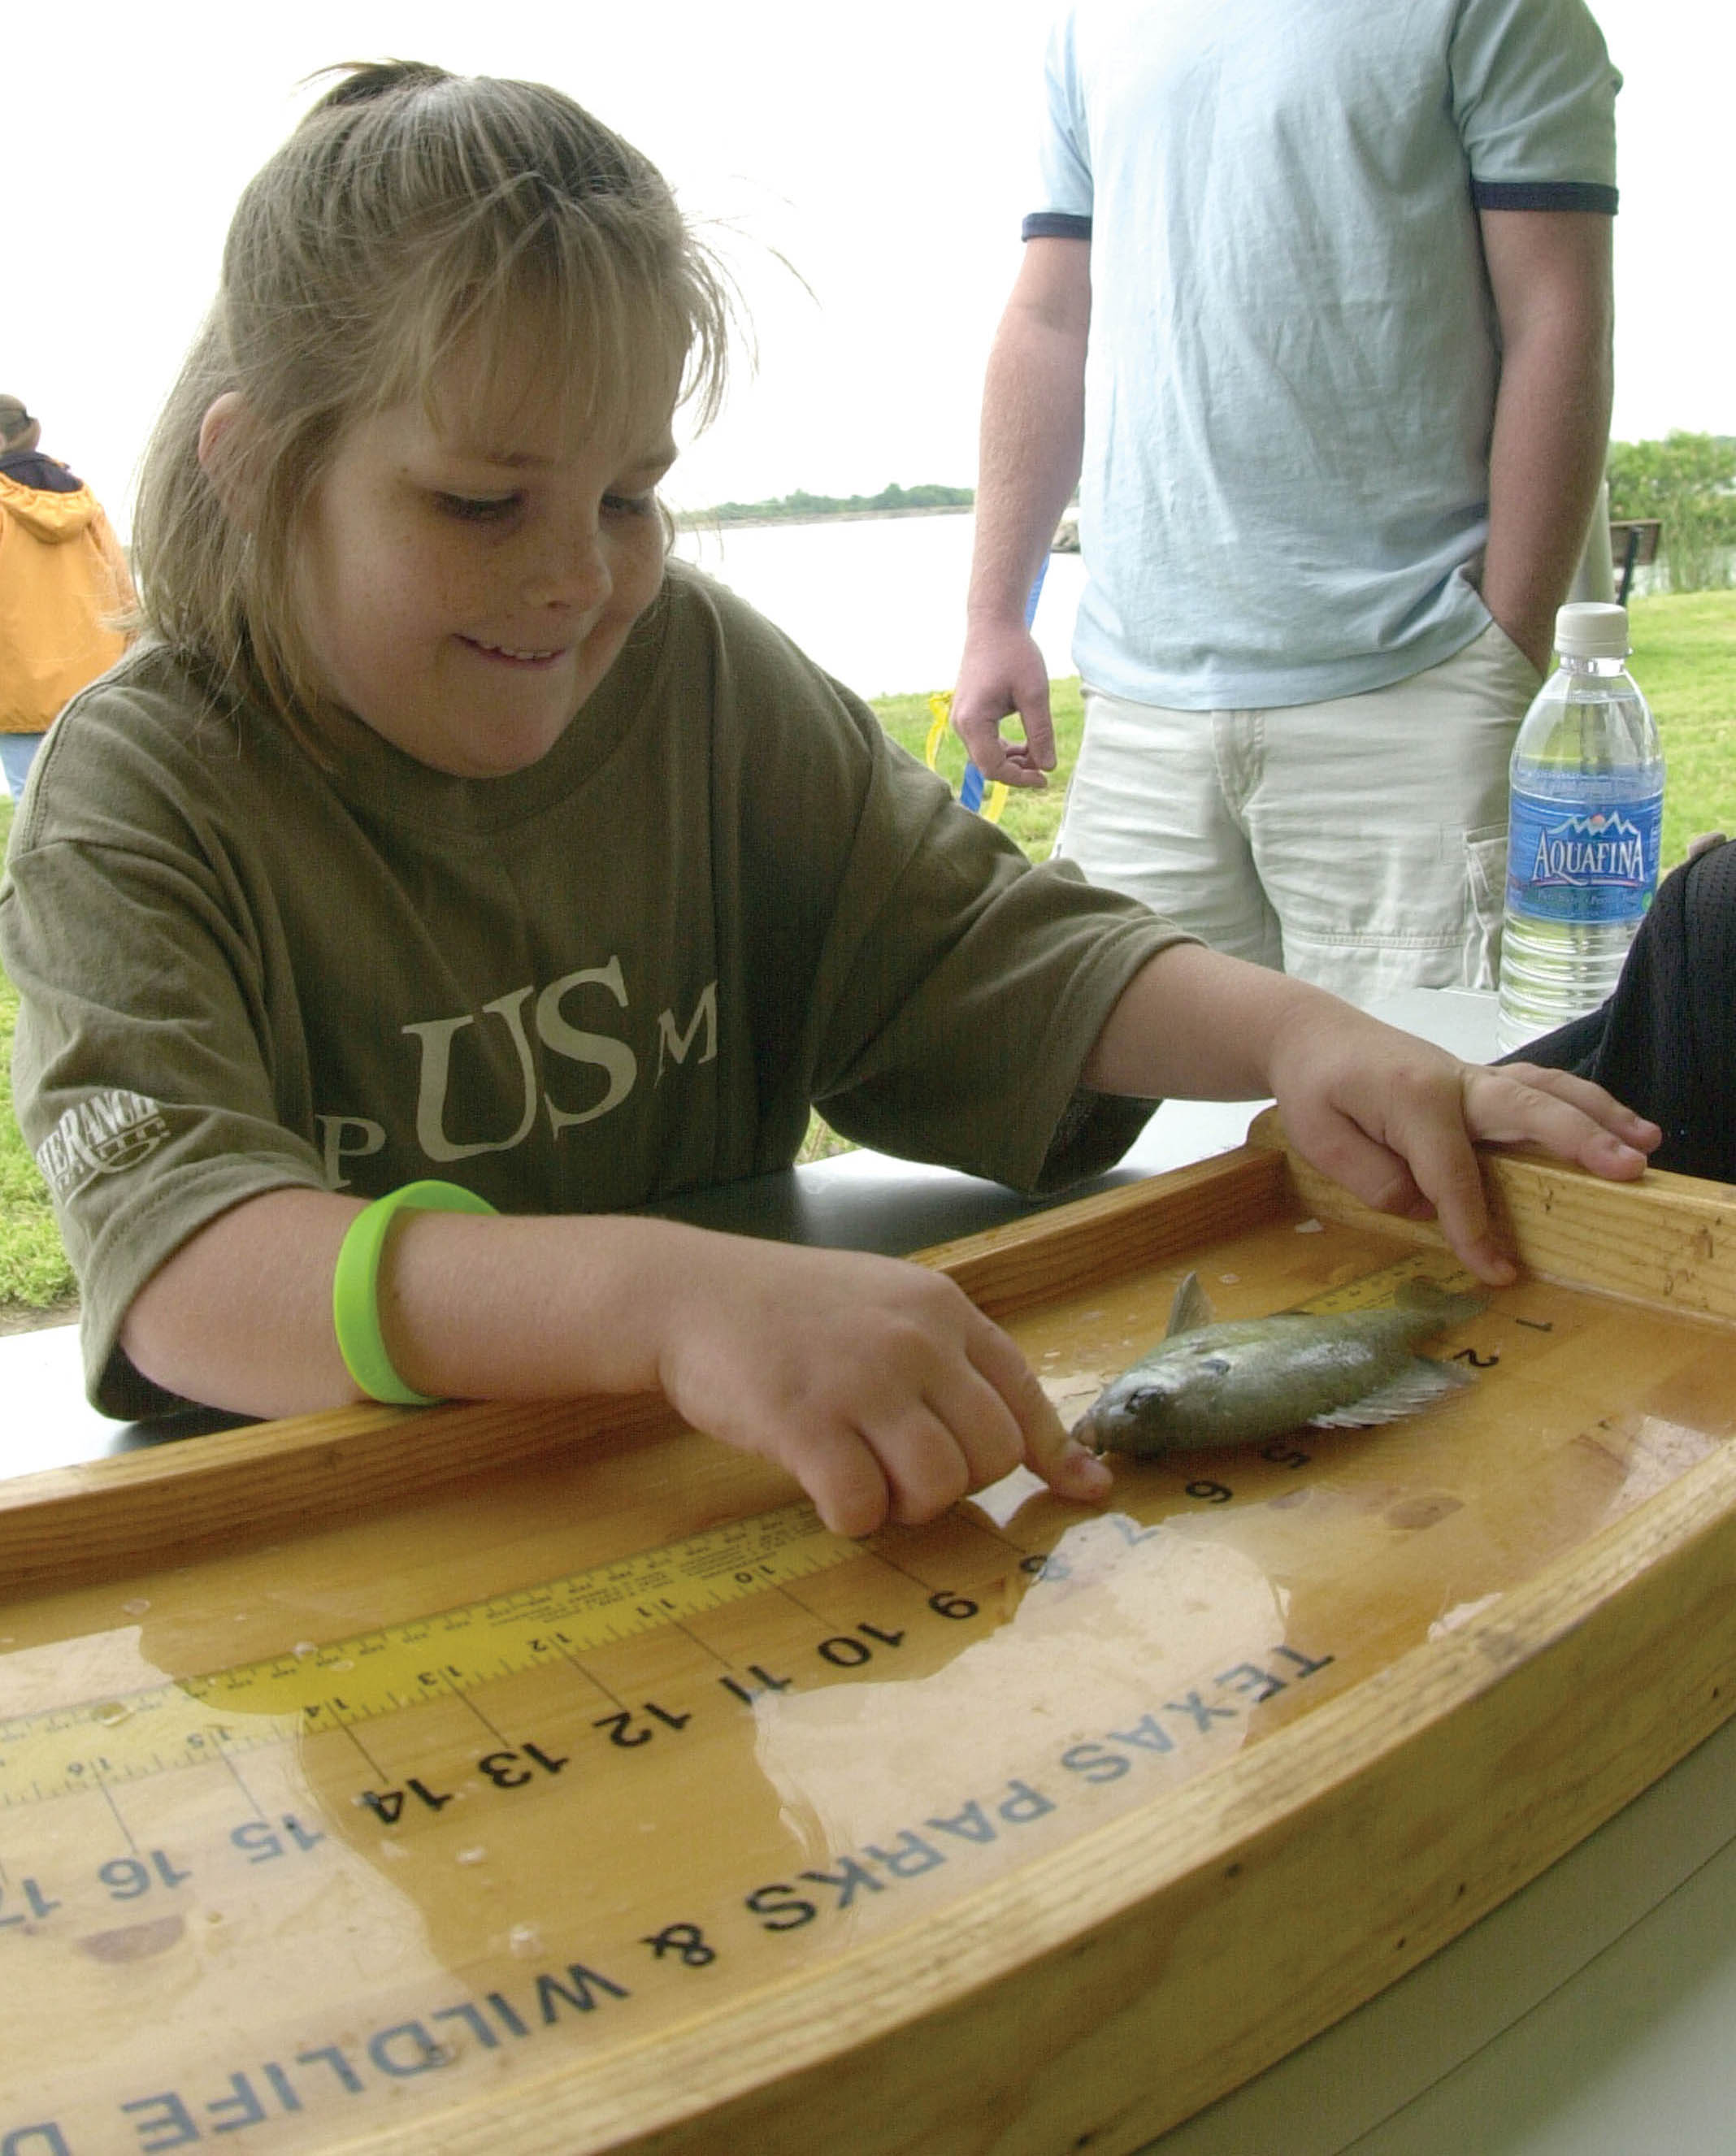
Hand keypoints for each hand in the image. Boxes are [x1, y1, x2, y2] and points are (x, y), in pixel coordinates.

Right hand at [649, 1238, 1109, 1535]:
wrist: (688, 1294)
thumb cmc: (793, 1313)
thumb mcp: (888, 1308)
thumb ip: (958, 1367)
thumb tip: (1062, 1455)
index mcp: (941, 1309)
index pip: (1026, 1395)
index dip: (1054, 1455)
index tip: (1084, 1492)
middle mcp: (914, 1341)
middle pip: (993, 1455)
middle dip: (959, 1483)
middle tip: (904, 1469)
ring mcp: (861, 1380)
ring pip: (939, 1486)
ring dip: (906, 1505)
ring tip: (865, 1478)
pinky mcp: (806, 1422)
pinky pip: (863, 1507)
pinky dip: (851, 1517)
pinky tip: (823, 1489)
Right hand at [950, 619, 1057, 787]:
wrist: (993, 624)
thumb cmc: (1014, 653)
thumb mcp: (1034, 694)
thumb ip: (1040, 733)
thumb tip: (1048, 766)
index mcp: (973, 721)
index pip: (993, 767)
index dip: (1020, 779)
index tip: (1045, 778)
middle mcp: (960, 724)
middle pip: (987, 765)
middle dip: (1017, 771)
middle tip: (1044, 768)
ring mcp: (961, 719)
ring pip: (985, 755)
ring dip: (1011, 760)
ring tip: (1037, 754)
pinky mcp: (967, 713)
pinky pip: (983, 742)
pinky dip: (1003, 748)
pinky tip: (1025, 744)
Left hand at [1263, 1007, 1659, 1284]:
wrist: (1315, 1034)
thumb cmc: (1315, 1087)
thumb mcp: (1320, 1137)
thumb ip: (1371, 1177)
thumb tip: (1425, 1206)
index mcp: (1413, 1098)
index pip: (1453, 1174)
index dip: (1475, 1227)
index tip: (1497, 1272)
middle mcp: (1455, 1081)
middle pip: (1527, 1110)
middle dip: (1580, 1141)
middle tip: (1629, 1169)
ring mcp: (1473, 1078)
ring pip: (1546, 1091)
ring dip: (1599, 1117)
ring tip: (1647, 1144)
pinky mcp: (1480, 1083)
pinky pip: (1539, 1090)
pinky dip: (1582, 1104)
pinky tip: (1615, 1124)